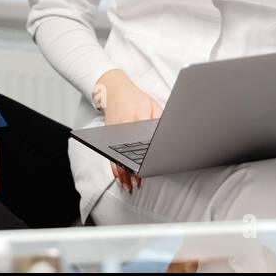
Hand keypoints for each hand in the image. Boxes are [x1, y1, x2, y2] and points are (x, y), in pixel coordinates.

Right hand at [95, 69, 162, 193]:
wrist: (114, 90)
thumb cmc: (136, 98)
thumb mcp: (153, 105)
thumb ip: (160, 120)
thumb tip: (167, 137)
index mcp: (137, 117)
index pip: (142, 141)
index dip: (145, 156)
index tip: (147, 168)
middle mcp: (124, 127)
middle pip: (128, 152)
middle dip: (133, 169)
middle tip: (139, 181)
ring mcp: (114, 133)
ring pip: (117, 157)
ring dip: (123, 173)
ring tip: (129, 185)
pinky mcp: (108, 137)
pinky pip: (110, 155)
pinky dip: (115, 168)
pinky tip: (119, 177)